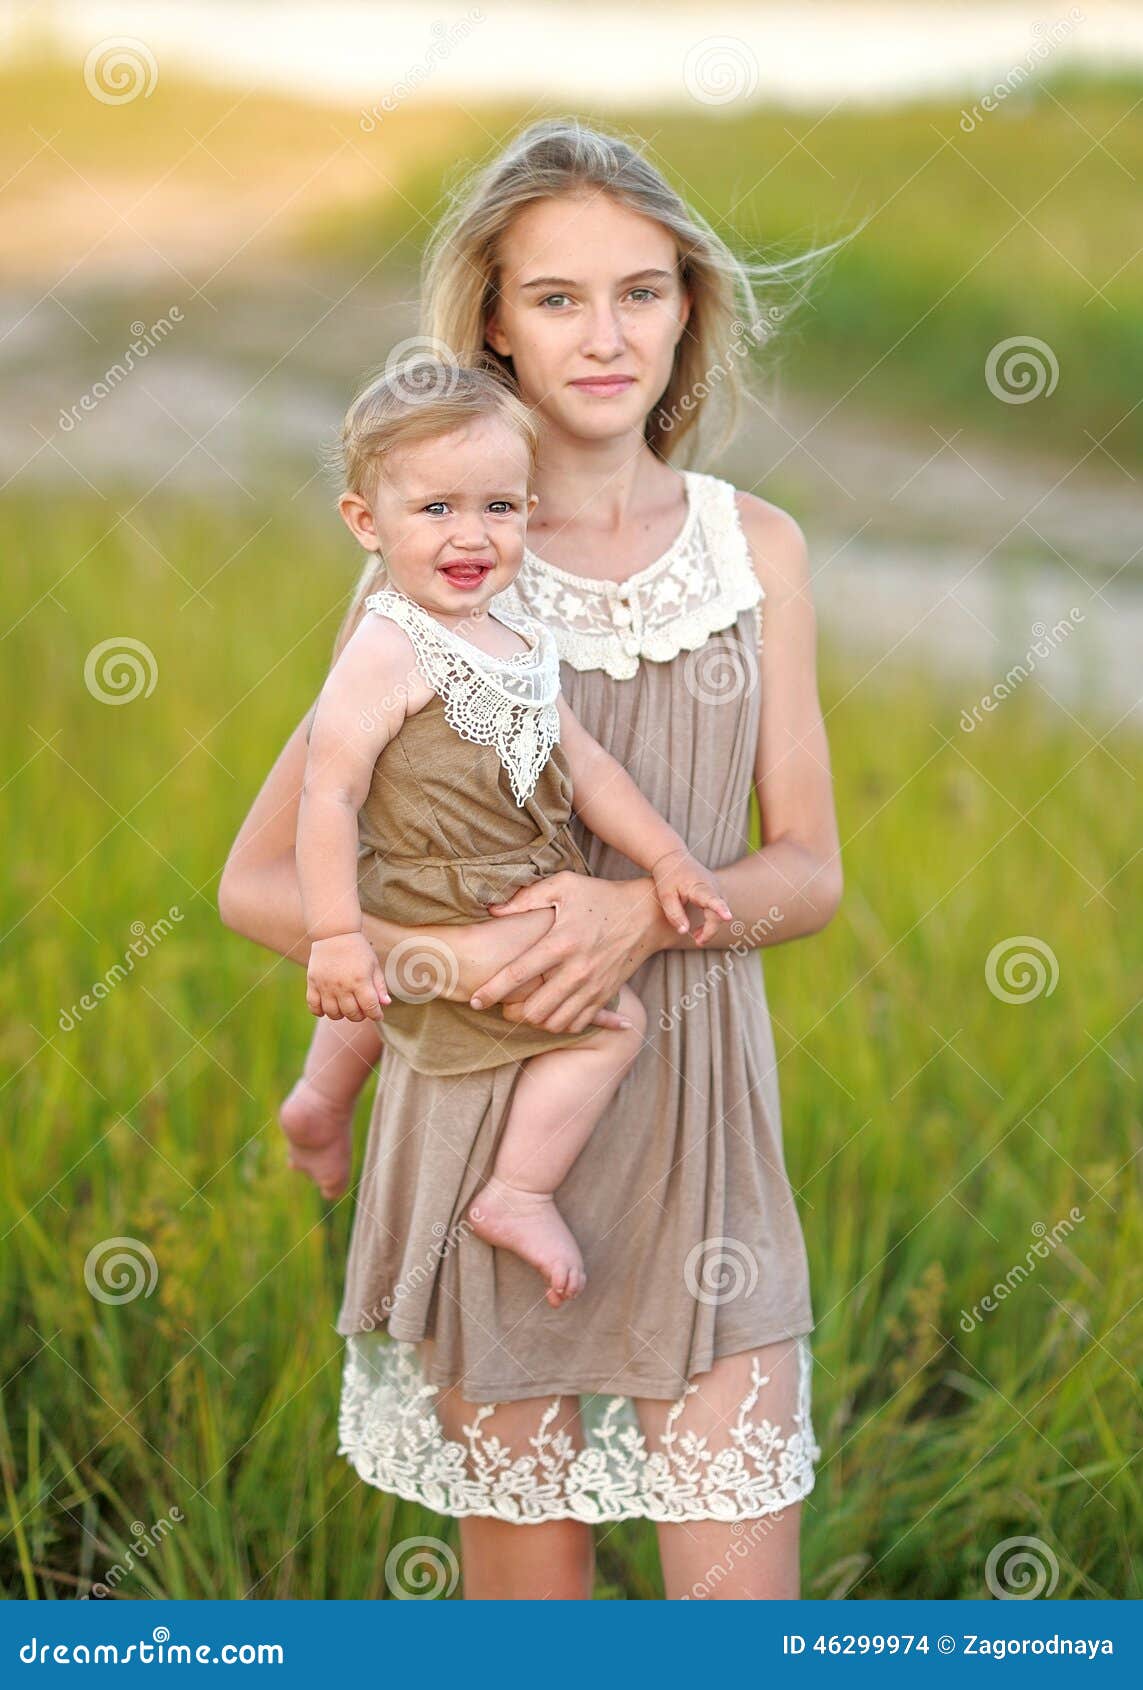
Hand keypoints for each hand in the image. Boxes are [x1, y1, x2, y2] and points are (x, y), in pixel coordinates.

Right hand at [306, 930, 389, 1021]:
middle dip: (360, 1015)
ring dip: (342, 1015)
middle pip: (352, 1014)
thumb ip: (379, 986)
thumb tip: (385, 1004)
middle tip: (361, 1009)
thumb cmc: (358, 950)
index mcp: (361, 981)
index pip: (370, 1008)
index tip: (377, 1015)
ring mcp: (326, 986)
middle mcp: (343, 986)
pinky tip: (328, 1006)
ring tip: (345, 1006)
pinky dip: (321, 1012)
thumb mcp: (373, 965)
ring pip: (333, 1014)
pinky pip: (314, 1007)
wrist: (334, 933)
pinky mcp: (313, 983)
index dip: (376, 1015)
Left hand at [469, 872, 659, 1034]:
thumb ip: (526, 898)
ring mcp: (593, 986)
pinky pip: (576, 1024)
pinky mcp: (604, 996)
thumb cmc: (600, 896)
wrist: (646, 915)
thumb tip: (492, 909)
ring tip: (523, 1010)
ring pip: (554, 1022)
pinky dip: (558, 1024)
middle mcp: (577, 969)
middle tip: (501, 1006)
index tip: (474, 999)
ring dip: (533, 1021)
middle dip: (511, 1013)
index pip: (519, 973)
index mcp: (562, 941)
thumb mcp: (564, 886)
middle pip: (534, 1008)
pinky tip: (549, 1013)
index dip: (492, 990)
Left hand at [650, 848, 732, 944]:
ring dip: (710, 927)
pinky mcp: (716, 892)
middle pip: (717, 913)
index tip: (728, 917)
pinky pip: (718, 910)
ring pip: (719, 913)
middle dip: (710, 930)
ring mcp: (717, 888)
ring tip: (697, 937)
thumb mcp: (665, 896)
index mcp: (699, 886)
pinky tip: (700, 930)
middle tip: (697, 942)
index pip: (712, 899)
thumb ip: (674, 914)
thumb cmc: (668, 877)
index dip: (720, 909)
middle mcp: (713, 886)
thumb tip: (684, 932)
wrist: (673, 859)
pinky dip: (711, 921)